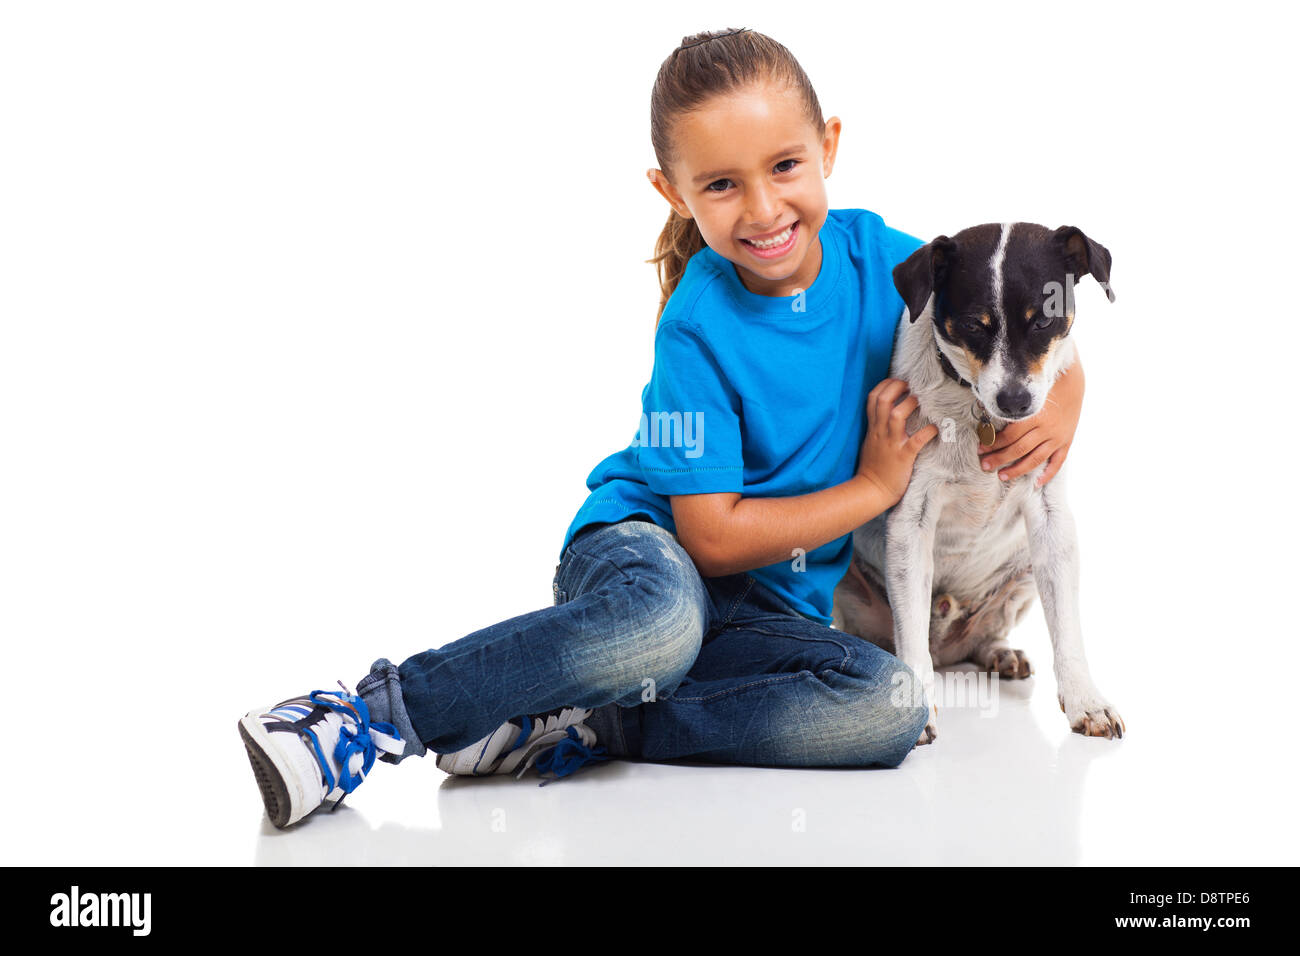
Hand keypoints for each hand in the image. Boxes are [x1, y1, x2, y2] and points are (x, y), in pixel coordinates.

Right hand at [857, 378, 939, 503]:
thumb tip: (891, 412)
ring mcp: (891, 444)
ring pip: (897, 416)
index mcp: (873, 428)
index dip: (885, 385)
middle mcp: (881, 432)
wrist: (871, 490)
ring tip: (920, 402)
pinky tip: (935, 429)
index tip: (897, 381)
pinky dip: (928, 432)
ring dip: (910, 404)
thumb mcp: (871, 442)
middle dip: (897, 387)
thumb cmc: (874, 466)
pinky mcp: (903, 457)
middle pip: (883, 400)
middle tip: (910, 386)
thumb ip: (879, 426)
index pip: (873, 398)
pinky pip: (917, 441)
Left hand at [979, 357, 1084, 484]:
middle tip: (985, 466)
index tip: (980, 448)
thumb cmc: (1043, 388)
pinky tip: (1036, 483)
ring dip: (1017, 470)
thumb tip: (983, 412)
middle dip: (999, 459)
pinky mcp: (1066, 442)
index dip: (993, 443)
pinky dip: (1048, 473)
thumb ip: (1010, 408)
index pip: (1009, 435)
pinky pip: (1057, 462)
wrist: (1072, 383)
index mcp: (1033, 416)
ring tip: (1001, 476)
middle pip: (1019, 449)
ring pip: (1035, 459)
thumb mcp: (1027, 396)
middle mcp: (1046, 428)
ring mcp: (1057, 437)